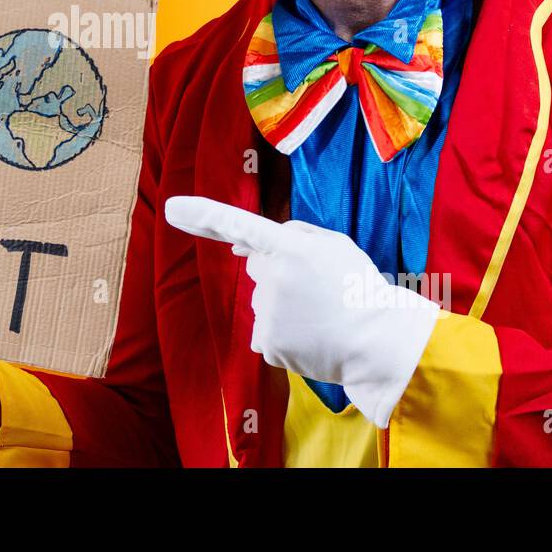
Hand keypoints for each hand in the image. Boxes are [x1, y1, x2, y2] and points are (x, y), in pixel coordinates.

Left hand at [164, 195, 439, 427]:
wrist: (379, 343)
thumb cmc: (359, 288)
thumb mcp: (333, 246)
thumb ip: (291, 235)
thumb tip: (240, 242)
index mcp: (292, 248)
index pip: (241, 224)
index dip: (204, 215)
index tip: (173, 208)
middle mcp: (273, 278)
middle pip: (258, 266)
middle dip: (278, 272)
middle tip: (316, 288)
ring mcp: (267, 313)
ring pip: (262, 300)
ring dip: (282, 305)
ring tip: (319, 315)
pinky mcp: (267, 343)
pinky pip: (264, 330)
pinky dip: (282, 333)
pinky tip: (309, 335)